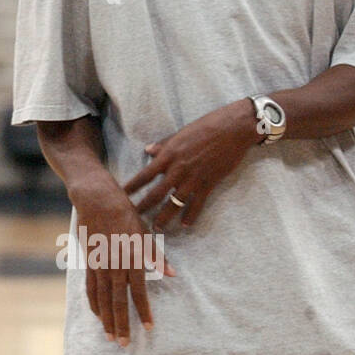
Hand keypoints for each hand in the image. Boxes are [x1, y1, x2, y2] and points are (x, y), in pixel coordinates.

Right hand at [70, 173, 175, 346]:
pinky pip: (90, 288)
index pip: (137, 291)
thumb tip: (170, 273)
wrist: (96, 199)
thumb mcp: (143, 230)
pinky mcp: (88, 262)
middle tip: (123, 343)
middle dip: (121, 323)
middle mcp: (113, 264)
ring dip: (106, 319)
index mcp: (130, 257)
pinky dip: (94, 303)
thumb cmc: (123, 212)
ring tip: (109, 336)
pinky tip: (97, 314)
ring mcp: (98, 264)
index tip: (148, 327)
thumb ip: (154, 254)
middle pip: (117, 300)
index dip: (143, 310)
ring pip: (101, 298)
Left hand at [124, 99, 259, 228]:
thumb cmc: (207, 126)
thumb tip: (148, 150)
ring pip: (175, 202)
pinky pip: (197, 204)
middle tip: (133, 217)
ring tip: (157, 228)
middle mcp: (178, 169)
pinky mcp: (209, 183)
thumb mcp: (180, 133)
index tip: (121, 194)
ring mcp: (194, 178)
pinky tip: (185, 224)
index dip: (132, 186)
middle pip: (156, 193)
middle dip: (144, 207)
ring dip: (165, 216)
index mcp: (169, 155)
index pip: (145, 174)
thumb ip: (163, 145)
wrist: (233, 129)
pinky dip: (191, 215)